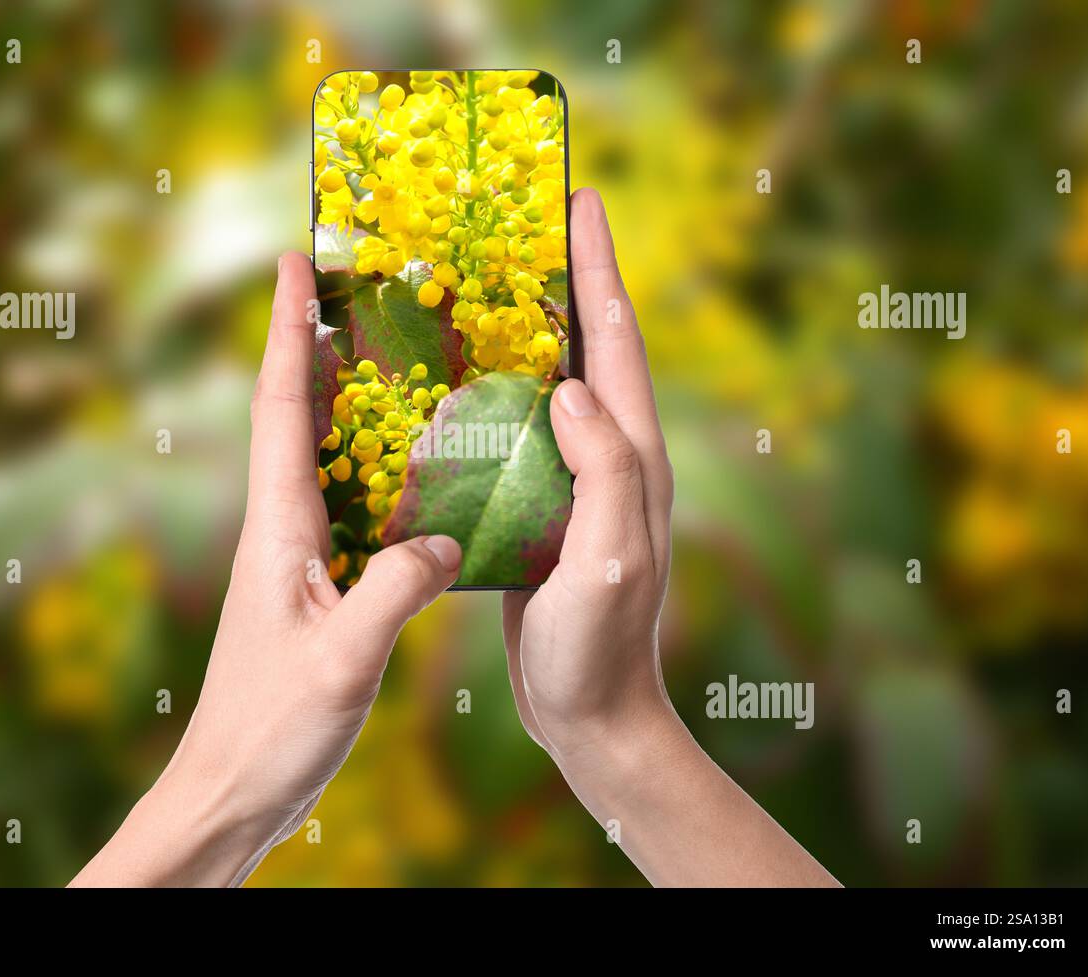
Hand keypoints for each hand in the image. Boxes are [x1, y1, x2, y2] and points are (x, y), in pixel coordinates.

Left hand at [72, 253, 460, 886]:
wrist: (231, 793)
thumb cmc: (272, 730)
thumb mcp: (345, 661)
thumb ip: (396, 591)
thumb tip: (442, 540)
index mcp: (277, 532)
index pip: (277, 409)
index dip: (285, 332)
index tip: (293, 262)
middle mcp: (278, 533)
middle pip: (290, 417)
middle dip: (309, 345)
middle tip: (345, 287)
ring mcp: (292, 562)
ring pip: (315, 460)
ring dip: (336, 401)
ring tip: (380, 357)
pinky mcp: (311, 593)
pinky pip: (341, 509)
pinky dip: (366, 470)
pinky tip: (405, 476)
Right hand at [503, 188, 675, 759]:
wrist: (589, 712)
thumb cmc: (601, 644)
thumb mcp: (609, 559)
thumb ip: (603, 471)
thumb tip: (568, 386)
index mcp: (633, 456)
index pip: (616, 341)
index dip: (598, 267)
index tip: (579, 201)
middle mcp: (610, 456)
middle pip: (586, 347)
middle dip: (562, 280)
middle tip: (522, 224)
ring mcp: (575, 482)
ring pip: (549, 383)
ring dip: (523, 330)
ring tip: (478, 284)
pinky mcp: (542, 509)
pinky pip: (517, 433)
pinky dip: (492, 394)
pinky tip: (454, 385)